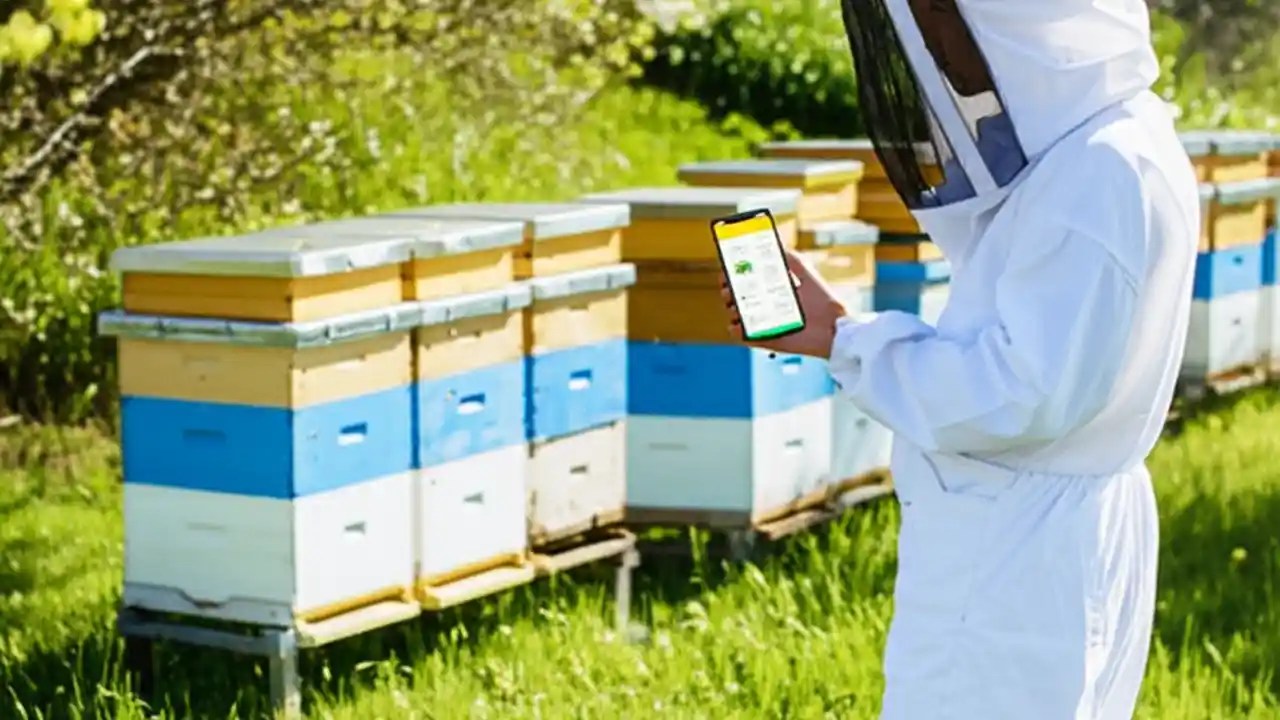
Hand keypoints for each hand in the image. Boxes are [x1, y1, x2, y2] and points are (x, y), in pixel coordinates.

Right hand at [720, 247, 847, 358]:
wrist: (834, 328)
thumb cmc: (823, 301)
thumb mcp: (807, 273)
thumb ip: (792, 259)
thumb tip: (776, 244)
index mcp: (774, 290)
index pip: (748, 281)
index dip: (735, 276)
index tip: (728, 270)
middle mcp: (767, 307)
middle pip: (738, 298)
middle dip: (729, 292)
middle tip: (729, 289)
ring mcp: (766, 324)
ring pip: (738, 317)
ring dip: (731, 310)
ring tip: (735, 305)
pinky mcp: (767, 340)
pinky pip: (746, 337)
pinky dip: (737, 331)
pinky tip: (738, 324)